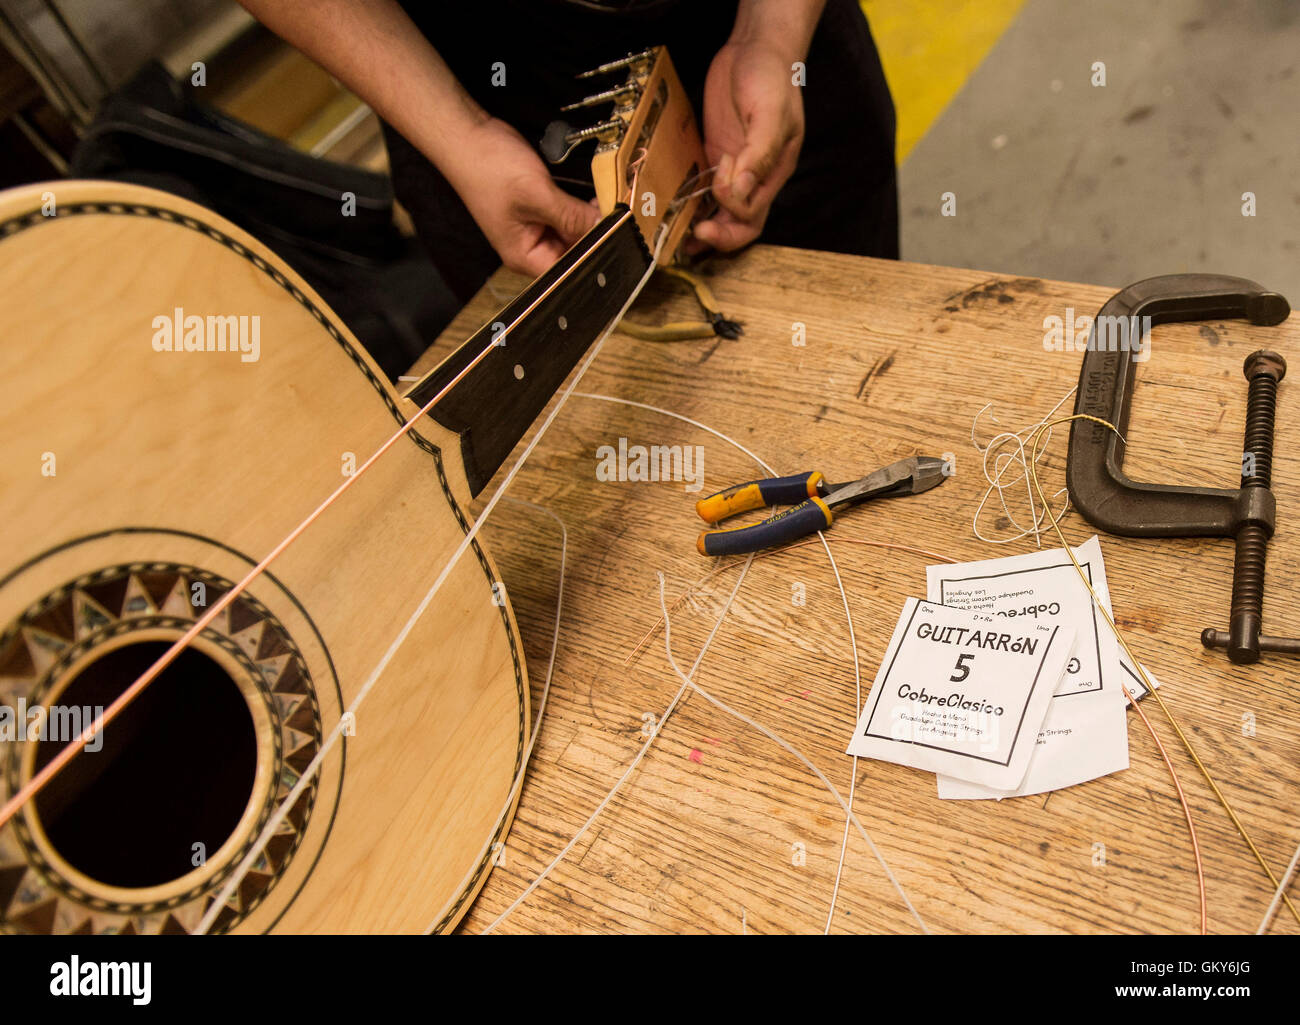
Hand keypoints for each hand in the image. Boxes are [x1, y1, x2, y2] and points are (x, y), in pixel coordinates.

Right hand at [449, 117, 600, 276]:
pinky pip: (567, 214)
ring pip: (574, 231)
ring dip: (590, 218)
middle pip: (574, 252)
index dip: (592, 256)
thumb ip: (572, 215)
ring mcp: (535, 227)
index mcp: (524, 255)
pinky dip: (581, 206)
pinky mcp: (540, 208)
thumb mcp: (537, 193)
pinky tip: (595, 196)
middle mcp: (530, 246)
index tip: (616, 238)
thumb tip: (605, 227)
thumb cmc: (487, 168)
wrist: (468, 135)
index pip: (567, 270)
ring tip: (608, 203)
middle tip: (617, 216)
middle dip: (594, 234)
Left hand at [693, 38, 804, 251]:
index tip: (720, 175)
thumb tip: (742, 187)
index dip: (733, 206)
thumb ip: (759, 152)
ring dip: (702, 228)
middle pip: (739, 224)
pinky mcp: (714, 156)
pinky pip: (704, 190)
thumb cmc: (771, 78)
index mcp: (773, 173)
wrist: (754, 50)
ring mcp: (733, 169)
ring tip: (679, 239)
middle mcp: (754, 177)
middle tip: (695, 234)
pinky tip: (677, 212)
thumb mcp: (771, 113)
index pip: (753, 213)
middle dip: (718, 235)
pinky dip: (693, 205)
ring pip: (720, 213)